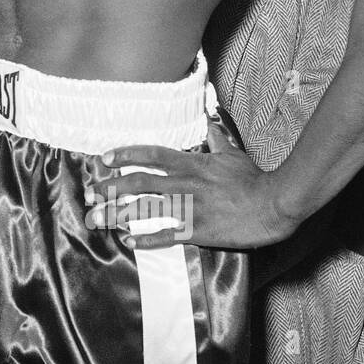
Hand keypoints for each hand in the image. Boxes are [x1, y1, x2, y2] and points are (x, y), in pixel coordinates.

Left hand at [86, 120, 294, 250]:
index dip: (125, 154)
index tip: (104, 158)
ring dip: (118, 214)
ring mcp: (189, 208)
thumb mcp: (232, 153)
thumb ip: (215, 139)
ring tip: (98, 218)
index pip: (151, 155)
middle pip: (139, 183)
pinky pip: (166, 235)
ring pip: (146, 209)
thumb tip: (209, 122)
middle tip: (91, 194)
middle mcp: (184, 184)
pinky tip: (129, 241)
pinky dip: (146, 239)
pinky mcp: (198, 230)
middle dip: (111, 187)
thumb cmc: (252, 179)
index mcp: (190, 164)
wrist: (272, 204)